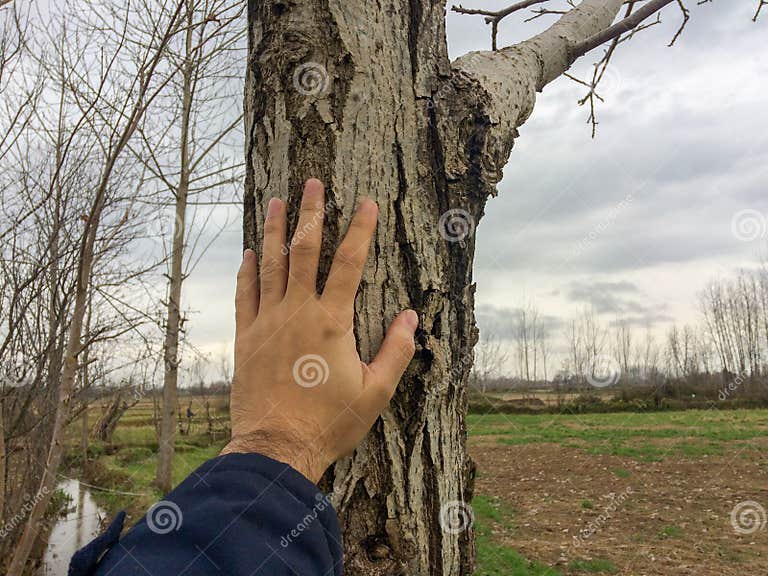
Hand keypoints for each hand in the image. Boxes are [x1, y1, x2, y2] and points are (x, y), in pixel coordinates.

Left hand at [222, 179, 417, 482]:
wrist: (276, 447)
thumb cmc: (329, 421)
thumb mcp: (375, 392)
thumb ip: (395, 351)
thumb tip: (412, 318)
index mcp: (331, 322)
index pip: (348, 263)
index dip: (359, 229)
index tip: (365, 202)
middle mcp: (297, 312)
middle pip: (303, 251)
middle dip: (310, 213)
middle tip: (310, 182)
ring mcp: (267, 322)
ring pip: (269, 265)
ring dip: (273, 230)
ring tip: (275, 201)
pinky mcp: (247, 338)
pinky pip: (246, 295)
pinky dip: (248, 271)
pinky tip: (249, 252)